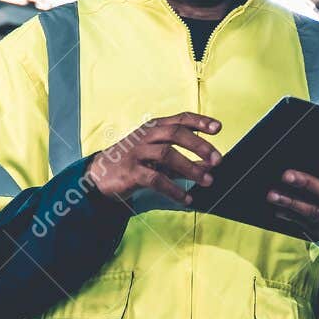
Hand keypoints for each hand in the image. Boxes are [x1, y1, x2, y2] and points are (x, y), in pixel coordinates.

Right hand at [85, 112, 221, 206]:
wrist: (100, 174)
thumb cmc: (136, 162)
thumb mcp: (160, 159)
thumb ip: (185, 161)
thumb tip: (210, 166)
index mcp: (155, 127)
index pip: (181, 118)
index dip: (200, 121)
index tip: (218, 128)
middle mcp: (146, 136)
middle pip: (176, 134)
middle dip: (200, 145)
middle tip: (218, 159)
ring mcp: (137, 152)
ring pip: (167, 154)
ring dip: (190, 168)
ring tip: (207, 181)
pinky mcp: (131, 172)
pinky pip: (156, 179)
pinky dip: (174, 190)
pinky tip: (186, 199)